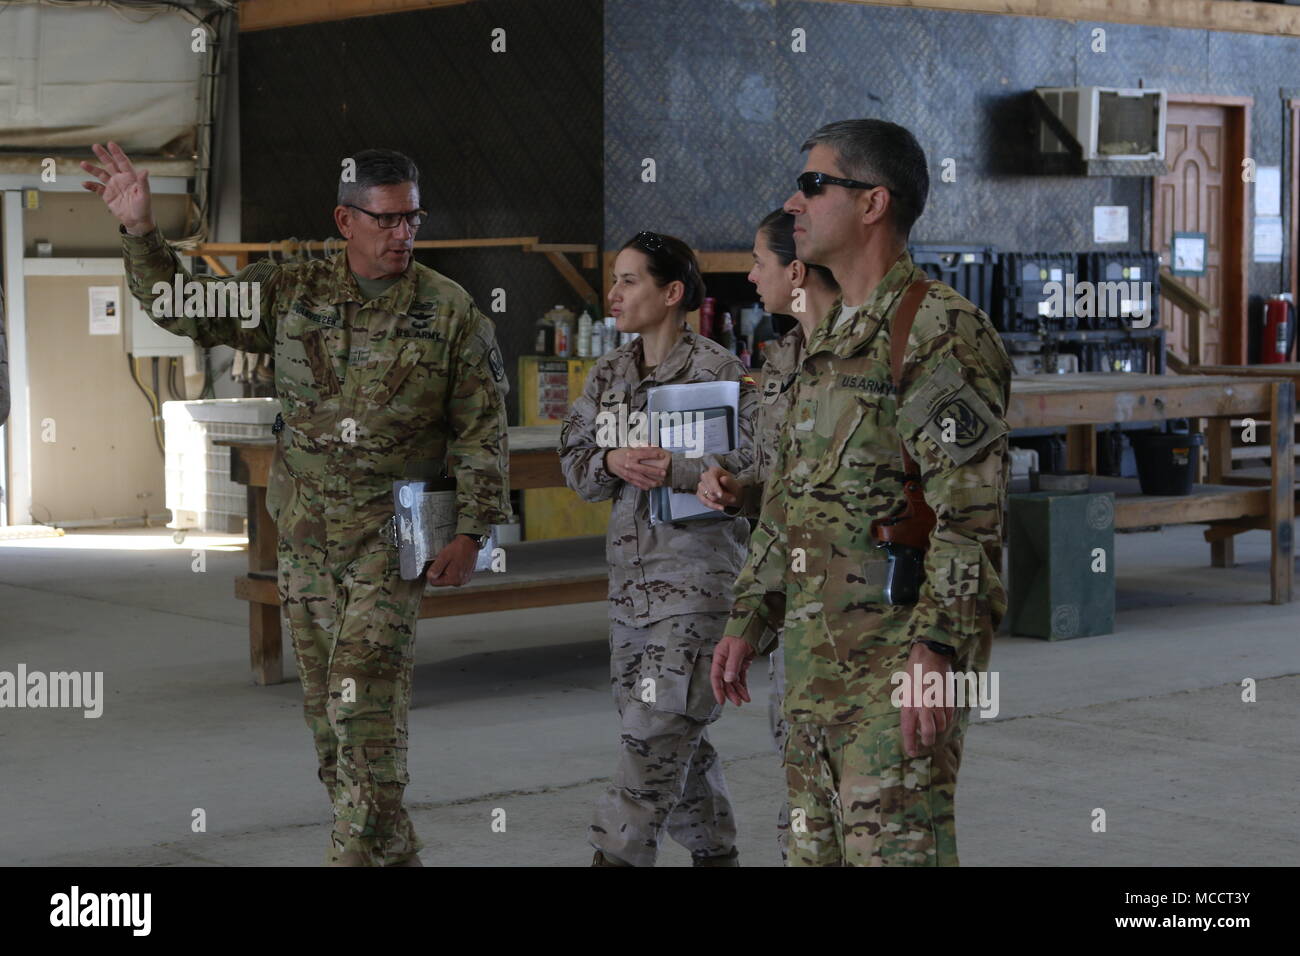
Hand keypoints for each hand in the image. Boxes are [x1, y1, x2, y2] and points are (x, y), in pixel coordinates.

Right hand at [80, 142, 154, 234]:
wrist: (137, 221)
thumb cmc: (144, 208)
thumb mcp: (144, 195)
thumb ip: (143, 183)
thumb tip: (145, 170)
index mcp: (131, 177)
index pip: (123, 162)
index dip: (117, 153)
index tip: (110, 143)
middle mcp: (121, 179)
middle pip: (110, 164)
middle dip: (103, 155)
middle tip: (95, 146)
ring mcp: (113, 186)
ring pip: (101, 174)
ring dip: (92, 169)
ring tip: (83, 164)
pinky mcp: (107, 195)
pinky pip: (97, 188)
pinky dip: (90, 185)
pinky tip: (84, 183)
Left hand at [424, 534, 479, 587]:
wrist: (470, 543)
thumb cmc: (458, 548)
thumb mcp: (444, 556)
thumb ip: (436, 568)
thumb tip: (430, 577)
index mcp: (453, 579)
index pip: (434, 582)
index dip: (432, 573)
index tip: (436, 564)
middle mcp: (460, 582)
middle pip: (442, 581)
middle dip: (440, 572)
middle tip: (445, 561)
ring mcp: (464, 579)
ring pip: (448, 578)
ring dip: (447, 570)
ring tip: (451, 561)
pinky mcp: (466, 576)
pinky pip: (455, 575)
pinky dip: (453, 570)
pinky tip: (456, 562)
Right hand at [605, 446, 669, 490]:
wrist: (610, 461)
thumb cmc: (623, 453)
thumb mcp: (631, 448)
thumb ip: (642, 448)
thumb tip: (654, 447)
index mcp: (631, 454)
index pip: (644, 454)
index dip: (654, 454)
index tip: (662, 455)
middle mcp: (630, 464)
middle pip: (644, 468)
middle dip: (654, 471)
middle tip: (664, 473)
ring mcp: (628, 472)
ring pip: (641, 478)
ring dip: (651, 481)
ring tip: (659, 483)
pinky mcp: (627, 478)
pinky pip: (636, 484)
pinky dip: (643, 486)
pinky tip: (650, 487)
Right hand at [696, 466, 742, 510]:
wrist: (731, 493)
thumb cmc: (732, 487)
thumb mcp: (735, 484)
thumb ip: (730, 482)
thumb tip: (723, 479)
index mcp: (714, 470)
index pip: (711, 479)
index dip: (715, 488)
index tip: (720, 495)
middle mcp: (705, 476)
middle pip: (710, 490)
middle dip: (722, 497)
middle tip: (733, 499)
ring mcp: (701, 485)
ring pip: (709, 497)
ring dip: (720, 501)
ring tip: (729, 500)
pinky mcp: (699, 494)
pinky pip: (704, 502)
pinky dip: (714, 506)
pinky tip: (721, 507)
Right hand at [710, 636, 755, 705]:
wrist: (752, 628)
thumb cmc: (741, 634)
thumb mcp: (737, 649)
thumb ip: (732, 665)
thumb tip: (728, 680)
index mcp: (719, 657)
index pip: (716, 676)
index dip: (718, 689)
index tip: (721, 700)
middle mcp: (725, 662)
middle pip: (725, 682)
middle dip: (731, 693)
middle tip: (737, 702)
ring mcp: (733, 664)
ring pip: (733, 682)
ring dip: (738, 691)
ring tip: (744, 700)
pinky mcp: (741, 665)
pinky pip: (741, 678)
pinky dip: (743, 686)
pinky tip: (746, 694)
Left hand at [900, 642, 955, 757]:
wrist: (931, 655)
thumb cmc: (914, 669)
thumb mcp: (905, 688)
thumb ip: (908, 705)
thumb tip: (911, 720)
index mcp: (909, 703)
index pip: (908, 729)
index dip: (910, 743)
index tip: (912, 753)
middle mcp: (924, 706)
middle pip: (928, 733)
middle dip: (928, 740)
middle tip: (926, 741)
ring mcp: (938, 703)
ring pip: (941, 726)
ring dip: (938, 728)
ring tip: (934, 725)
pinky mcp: (949, 699)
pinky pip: (950, 717)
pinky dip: (947, 720)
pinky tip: (943, 716)